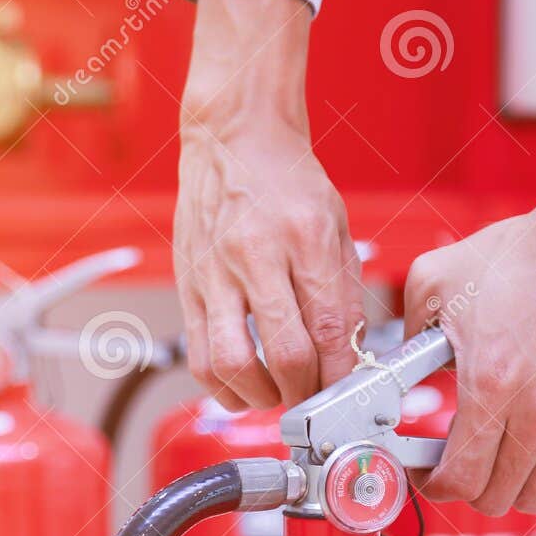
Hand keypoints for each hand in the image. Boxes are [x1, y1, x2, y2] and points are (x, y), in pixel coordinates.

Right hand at [174, 0, 363, 409]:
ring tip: (274, 394)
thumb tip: (348, 357)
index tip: (346, 392)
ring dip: (259, 396)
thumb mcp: (334, 226)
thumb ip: (342, 291)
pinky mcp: (186, 285)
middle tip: (312, 395)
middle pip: (283, 354)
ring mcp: (214, 273)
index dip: (339, 375)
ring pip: (231, 364)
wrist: (232, 139)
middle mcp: (256, 255)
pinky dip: (222, 384)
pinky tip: (241, 385)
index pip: (328, 327)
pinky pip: (198, 354)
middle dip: (304, 391)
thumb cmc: (288, 182)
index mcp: (304, 236)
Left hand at [404, 193, 535, 514]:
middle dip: (465, 488)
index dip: (432, 486)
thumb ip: (403, 338)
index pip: (460, 480)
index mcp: (492, 381)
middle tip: (455, 462)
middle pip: (496, 497)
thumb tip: (390, 374)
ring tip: (494, 460)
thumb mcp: (433, 283)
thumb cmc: (524, 256)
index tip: (425, 472)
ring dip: (508, 488)